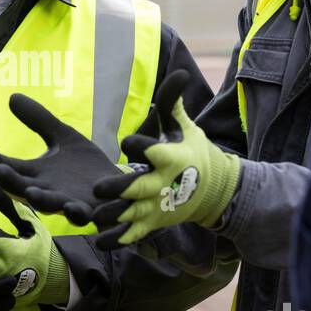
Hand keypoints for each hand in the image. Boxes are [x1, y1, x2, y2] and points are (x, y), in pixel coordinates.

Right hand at [0, 94, 128, 225]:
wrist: (115, 186)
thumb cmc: (83, 166)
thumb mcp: (63, 137)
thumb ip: (39, 120)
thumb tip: (12, 96)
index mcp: (37, 175)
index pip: (11, 168)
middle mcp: (47, 191)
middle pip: (23, 189)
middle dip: (11, 182)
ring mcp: (67, 203)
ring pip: (49, 205)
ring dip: (40, 200)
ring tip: (31, 193)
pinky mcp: (89, 211)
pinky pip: (81, 215)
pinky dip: (76, 213)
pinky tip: (72, 207)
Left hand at [90, 70, 240, 247]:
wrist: (216, 190)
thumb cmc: (193, 152)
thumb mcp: (184, 127)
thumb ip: (173, 102)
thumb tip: (181, 71)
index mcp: (171, 158)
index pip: (153, 151)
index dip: (139, 145)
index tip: (127, 142)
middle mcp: (164, 185)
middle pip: (139, 188)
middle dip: (119, 189)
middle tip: (98, 188)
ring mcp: (158, 207)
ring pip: (133, 214)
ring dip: (113, 216)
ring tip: (94, 216)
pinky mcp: (154, 223)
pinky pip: (134, 234)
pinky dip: (118, 239)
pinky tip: (100, 239)